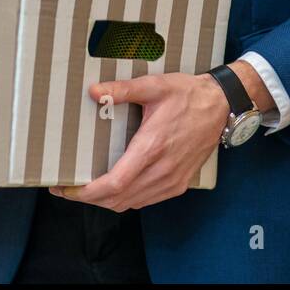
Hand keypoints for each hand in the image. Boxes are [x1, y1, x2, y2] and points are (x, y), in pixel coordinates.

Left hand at [53, 72, 228, 211]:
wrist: (221, 107)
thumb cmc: (188, 95)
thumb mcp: (154, 86)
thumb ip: (122, 90)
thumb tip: (94, 92)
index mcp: (152, 147)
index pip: (115, 183)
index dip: (88, 192)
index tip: (67, 188)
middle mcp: (162, 170)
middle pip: (118, 199)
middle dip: (88, 198)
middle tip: (67, 189)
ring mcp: (171, 180)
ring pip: (130, 203)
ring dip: (106, 201)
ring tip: (86, 189)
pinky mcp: (178, 184)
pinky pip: (145, 201)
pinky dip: (125, 199)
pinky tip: (115, 188)